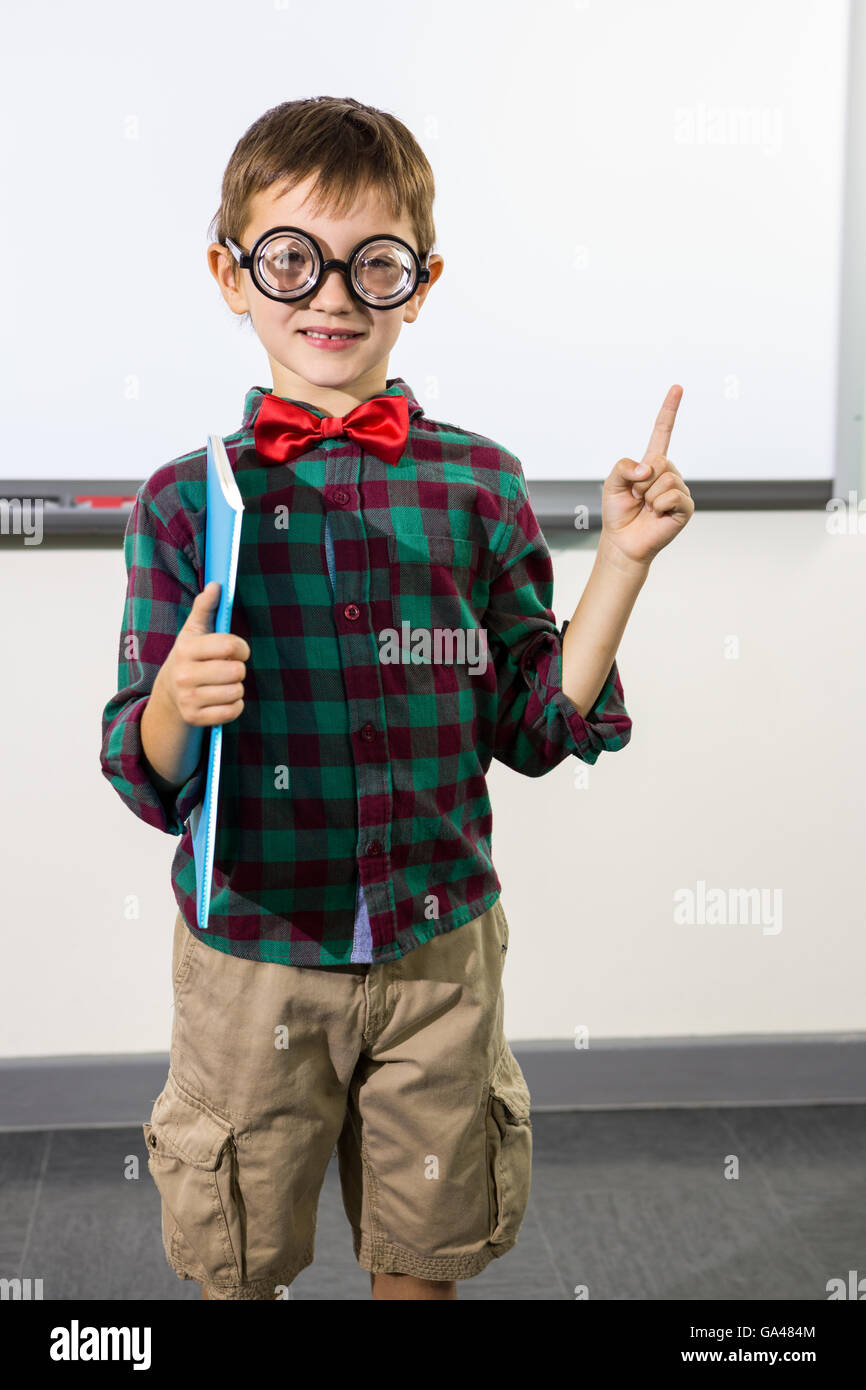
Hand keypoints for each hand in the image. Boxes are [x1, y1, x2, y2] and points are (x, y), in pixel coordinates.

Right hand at [158, 581, 250, 725]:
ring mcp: (188, 698)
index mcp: (186, 649)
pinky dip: (234, 705)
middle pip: (236, 671)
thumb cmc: (189, 657)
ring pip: (236, 692)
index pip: (230, 645)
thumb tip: (217, 585)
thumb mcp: (193, 631)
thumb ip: (206, 607)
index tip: (236, 650)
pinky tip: (222, 698)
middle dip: (238, 669)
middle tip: (227, 669)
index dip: (241, 647)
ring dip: (236, 688)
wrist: (169, 693)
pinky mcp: (194, 718)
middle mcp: (184, 675)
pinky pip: (232, 711)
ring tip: (222, 683)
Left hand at [600, 384, 693, 568]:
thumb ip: (624, 466)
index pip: (663, 431)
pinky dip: (659, 505)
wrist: (623, 541)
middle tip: (638, 496)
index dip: (670, 410)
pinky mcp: (685, 507)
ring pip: (665, 478)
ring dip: (649, 495)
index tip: (677, 387)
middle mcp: (668, 473)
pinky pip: (672, 496)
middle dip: (641, 480)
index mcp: (651, 463)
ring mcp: (678, 489)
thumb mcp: (611, 483)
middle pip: (660, 459)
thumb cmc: (617, 512)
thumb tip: (649, 469)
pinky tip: (656, 514)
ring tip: (646, 507)